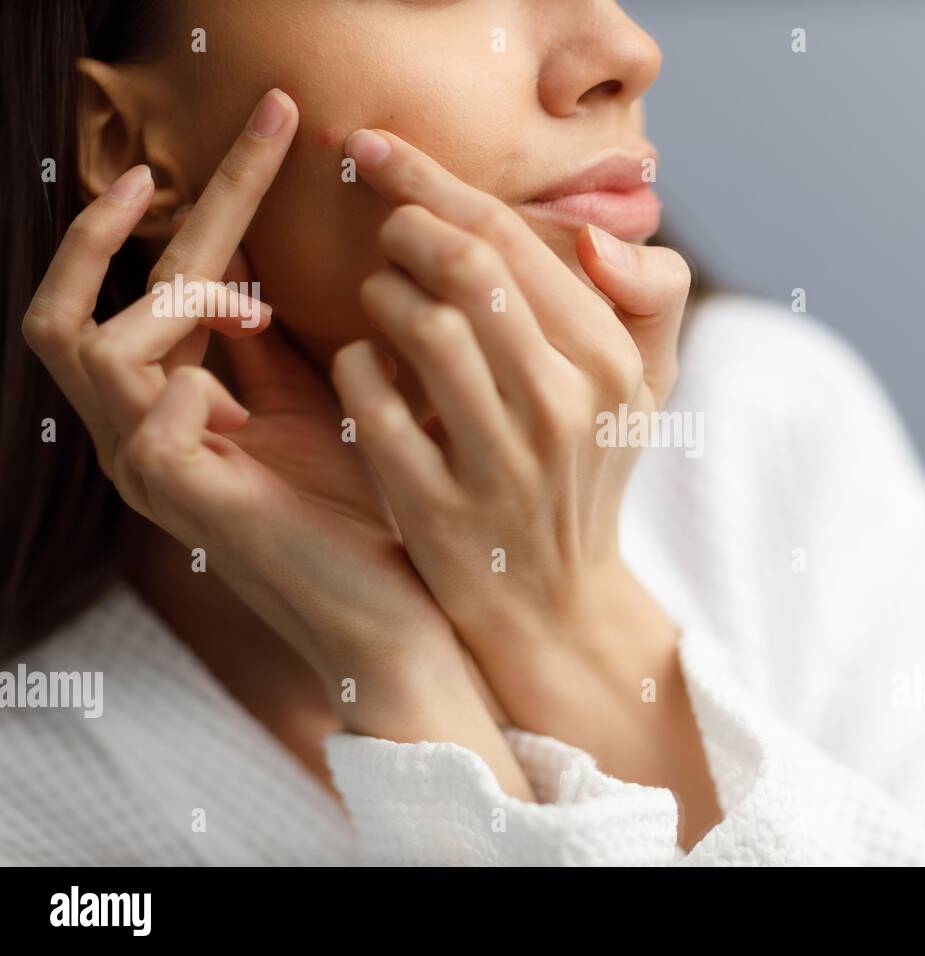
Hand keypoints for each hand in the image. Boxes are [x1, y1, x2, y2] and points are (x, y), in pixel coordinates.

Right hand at [22, 93, 524, 793]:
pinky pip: (144, 411)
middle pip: (80, 304)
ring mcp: (155, 473)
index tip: (267, 128)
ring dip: (170, 296)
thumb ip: (268, 357)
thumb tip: (248, 279)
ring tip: (252, 306)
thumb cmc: (369, 516)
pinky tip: (252, 351)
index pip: (149, 293)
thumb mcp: (318, 410)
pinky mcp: (188, 502)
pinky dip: (187, 368)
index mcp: (176, 412)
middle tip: (246, 141)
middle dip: (136, 218)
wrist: (401, 612)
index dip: (197, 205)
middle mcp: (145, 437)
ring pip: (82, 344)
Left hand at [331, 129, 719, 842]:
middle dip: (405, 225)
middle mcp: (563, 407)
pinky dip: (355, 364)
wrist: (551, 601)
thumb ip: (652, 296)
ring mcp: (499, 460)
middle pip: (465, 266)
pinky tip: (364, 366)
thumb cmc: (587, 469)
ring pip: (417, 323)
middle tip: (385, 227)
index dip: (436, 181)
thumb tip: (597, 240)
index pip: (515, 240)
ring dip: (380, 292)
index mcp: (611, 363)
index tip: (378, 150)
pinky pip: (372, 397)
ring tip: (381, 297)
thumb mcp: (645, 387)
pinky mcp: (434, 505)